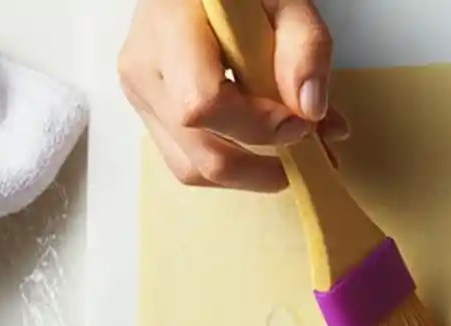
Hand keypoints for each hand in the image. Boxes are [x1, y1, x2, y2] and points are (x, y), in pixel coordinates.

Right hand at [119, 0, 349, 191]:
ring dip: (244, 175)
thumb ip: (305, 45)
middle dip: (258, 168)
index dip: (257, 125)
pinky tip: (259, 146)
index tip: (300, 121)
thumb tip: (310, 110)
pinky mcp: (149, 111)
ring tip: (285, 158)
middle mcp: (144, 66)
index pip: (203, 102)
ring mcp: (141, 94)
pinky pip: (185, 159)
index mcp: (169, 25)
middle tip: (304, 154)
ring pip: (189, 167)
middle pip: (198, 150)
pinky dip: (229, 163)